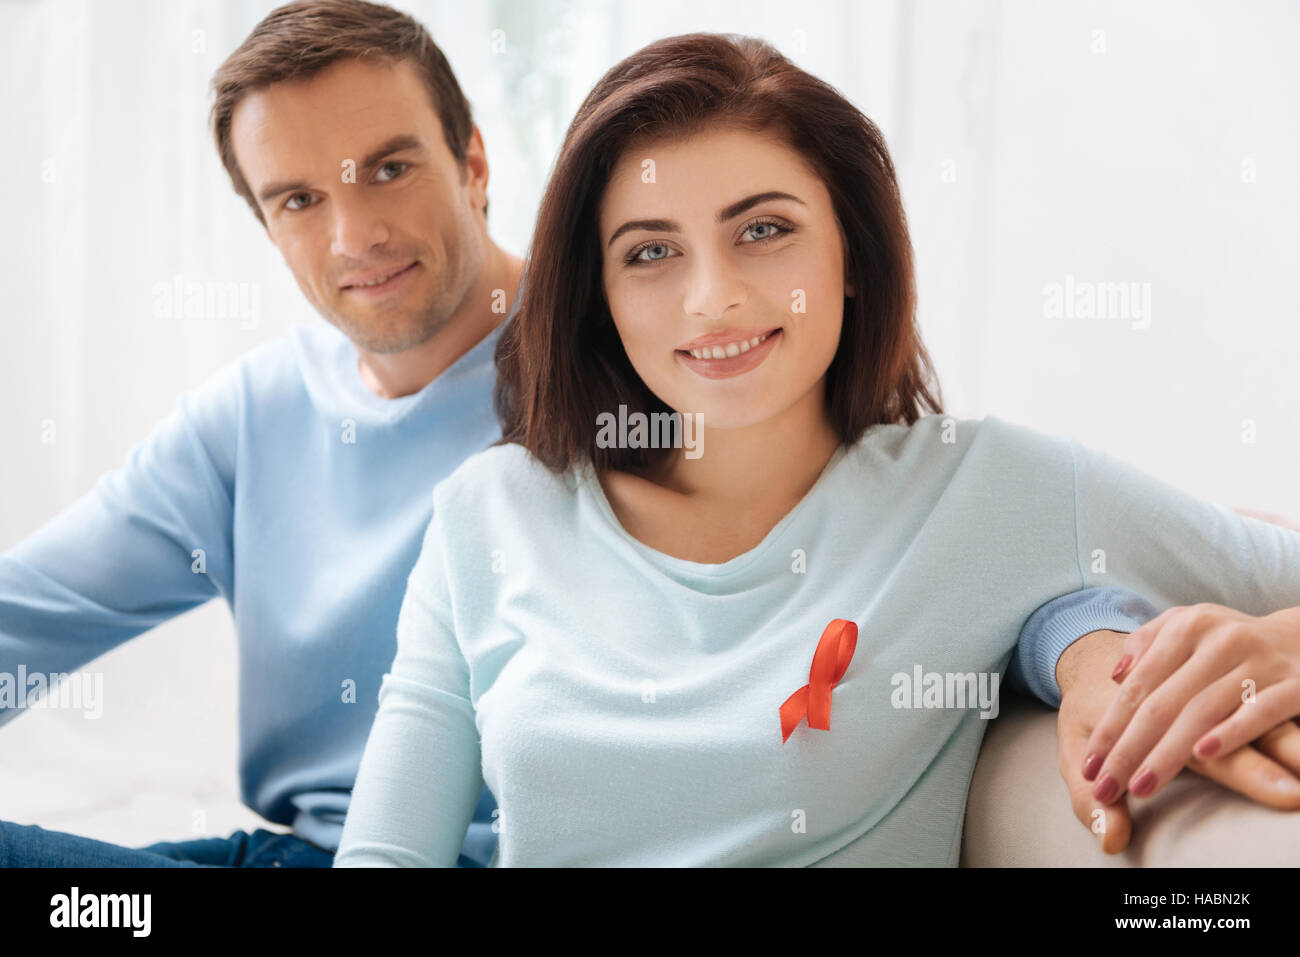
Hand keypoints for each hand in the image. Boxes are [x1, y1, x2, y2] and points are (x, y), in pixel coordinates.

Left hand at [1081, 604, 1299, 805]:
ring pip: (1202, 711)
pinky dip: (1232, 732)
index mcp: (1187, 626)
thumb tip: (1115, 675)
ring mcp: (1259, 661)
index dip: (1111, 728)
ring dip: (1168, 754)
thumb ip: (1147, 643)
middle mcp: (1220, 640)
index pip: (1137, 686)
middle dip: (1129, 750)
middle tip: (1106, 787)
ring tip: (1141, 787)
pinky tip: (1204, 756)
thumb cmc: (1229, 641)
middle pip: (1162, 703)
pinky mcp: (1295, 683)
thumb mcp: (1188, 627)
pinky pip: (1261, 710)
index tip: (1091, 766)